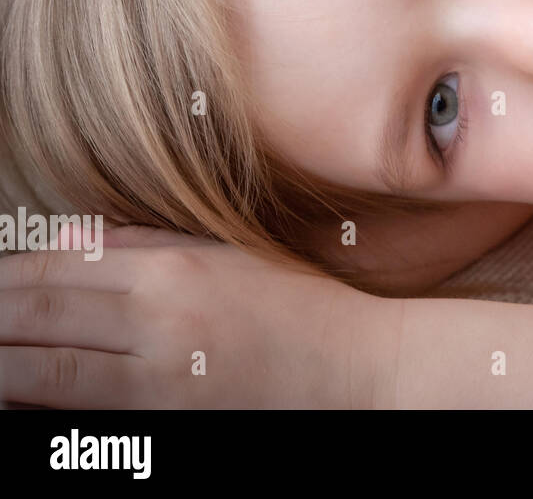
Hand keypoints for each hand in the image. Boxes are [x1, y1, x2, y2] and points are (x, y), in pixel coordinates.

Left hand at [0, 225, 401, 407]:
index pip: (52, 269)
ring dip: (0, 367)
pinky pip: (83, 421)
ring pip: (42, 374)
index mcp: (171, 270)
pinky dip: (42, 405)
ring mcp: (159, 382)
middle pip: (34, 317)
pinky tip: (23, 394)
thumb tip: (62, 242)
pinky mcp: (168, 427)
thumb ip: (142, 245)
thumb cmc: (299, 307)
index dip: (1, 280)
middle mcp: (158, 320)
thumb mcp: (226, 257)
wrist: (359, 367)